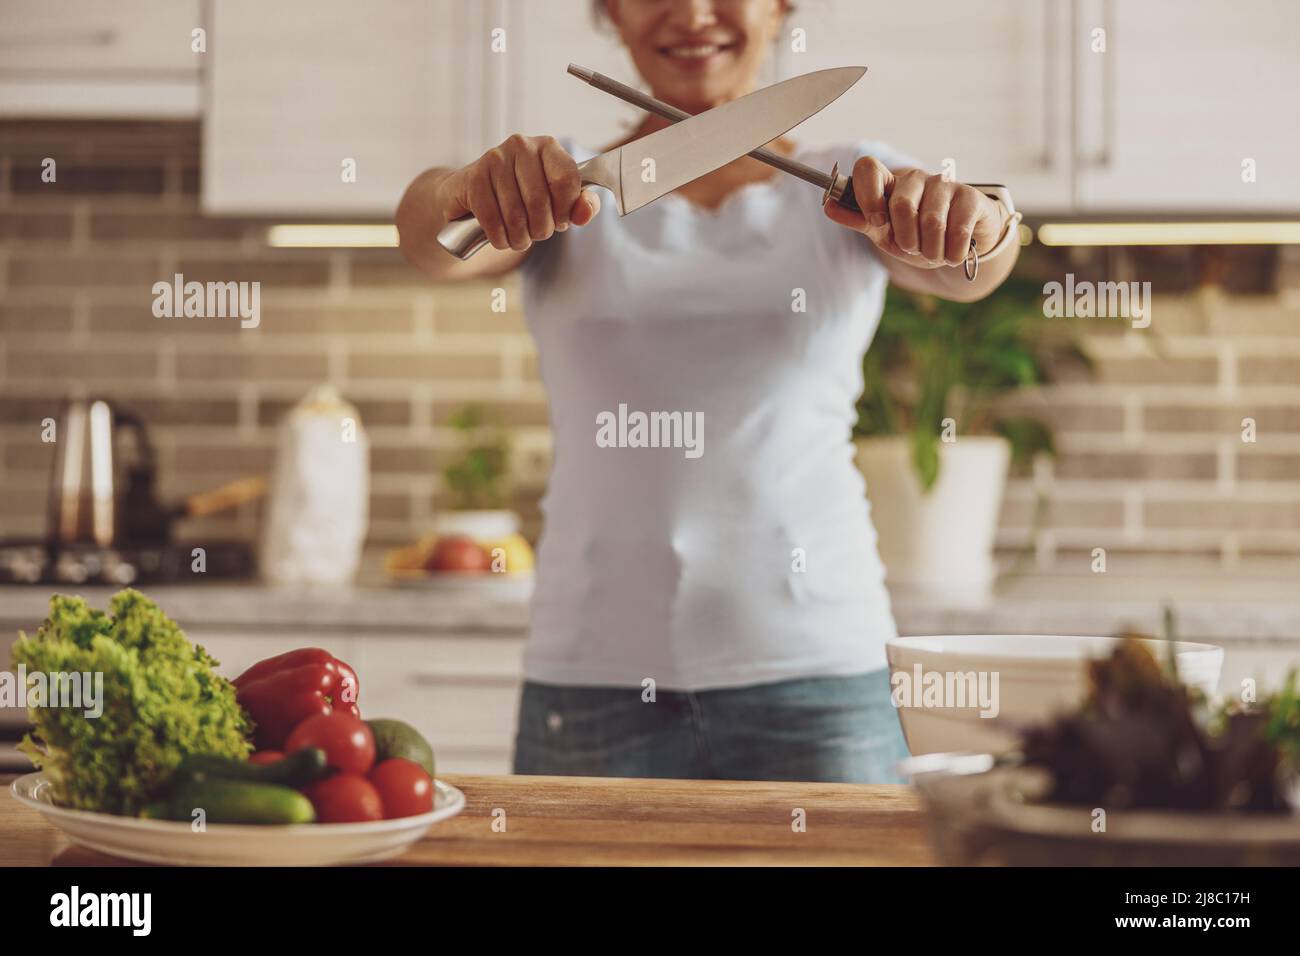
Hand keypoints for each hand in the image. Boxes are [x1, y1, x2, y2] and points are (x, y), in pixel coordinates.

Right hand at [438, 134, 600, 251]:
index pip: (567, 180)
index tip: (559, 220)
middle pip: (540, 202)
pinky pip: (492, 220)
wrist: (474, 197)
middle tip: (536, 233)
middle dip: (541, 230)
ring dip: (519, 239)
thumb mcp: (557, 200)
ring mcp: (494, 158)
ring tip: (518, 238)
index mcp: (548, 147)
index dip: (565, 210)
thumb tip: (584, 214)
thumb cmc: (523, 198)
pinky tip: (501, 238)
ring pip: (515, 215)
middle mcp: (521, 145)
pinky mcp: (472, 177)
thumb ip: (580, 205)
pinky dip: (499, 239)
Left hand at [823, 157, 1004, 268]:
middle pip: (901, 204)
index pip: (867, 168)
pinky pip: (957, 229)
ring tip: (934, 253)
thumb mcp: (884, 232)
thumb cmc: (917, 235)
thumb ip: (859, 219)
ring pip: (931, 221)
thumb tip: (828, 207)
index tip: (877, 222)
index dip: (867, 196)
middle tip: (913, 247)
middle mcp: (915, 178)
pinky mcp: (970, 197)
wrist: (957, 245)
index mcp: (889, 184)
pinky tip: (952, 254)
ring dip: (930, 250)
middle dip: (905, 239)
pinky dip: (951, 252)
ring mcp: (944, 184)